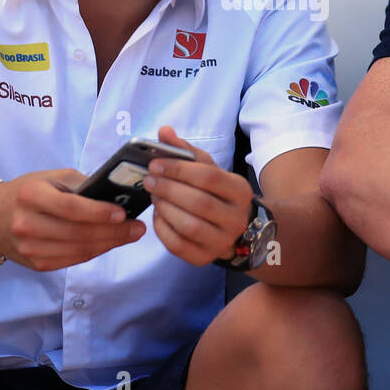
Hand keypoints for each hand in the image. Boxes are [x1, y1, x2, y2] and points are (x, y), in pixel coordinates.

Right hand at [0, 168, 145, 270]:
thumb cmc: (26, 192)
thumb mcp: (50, 178)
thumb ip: (81, 184)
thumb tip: (116, 194)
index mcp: (31, 195)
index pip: (70, 207)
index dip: (99, 212)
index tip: (123, 213)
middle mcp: (27, 224)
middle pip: (79, 233)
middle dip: (114, 232)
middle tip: (137, 228)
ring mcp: (30, 248)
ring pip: (79, 250)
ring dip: (109, 244)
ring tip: (130, 235)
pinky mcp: (37, 264)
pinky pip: (73, 260)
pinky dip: (95, 252)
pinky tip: (109, 243)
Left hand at [143, 126, 252, 265]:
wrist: (233, 228)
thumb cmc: (215, 193)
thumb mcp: (207, 168)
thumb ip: (185, 150)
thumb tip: (164, 131)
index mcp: (240, 190)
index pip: (209, 177)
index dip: (178, 169)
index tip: (155, 164)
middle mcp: (237, 218)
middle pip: (199, 203)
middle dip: (168, 189)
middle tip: (149, 180)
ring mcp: (223, 241)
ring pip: (190, 226)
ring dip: (165, 209)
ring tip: (153, 196)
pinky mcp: (205, 258)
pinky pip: (179, 246)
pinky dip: (163, 229)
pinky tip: (157, 215)